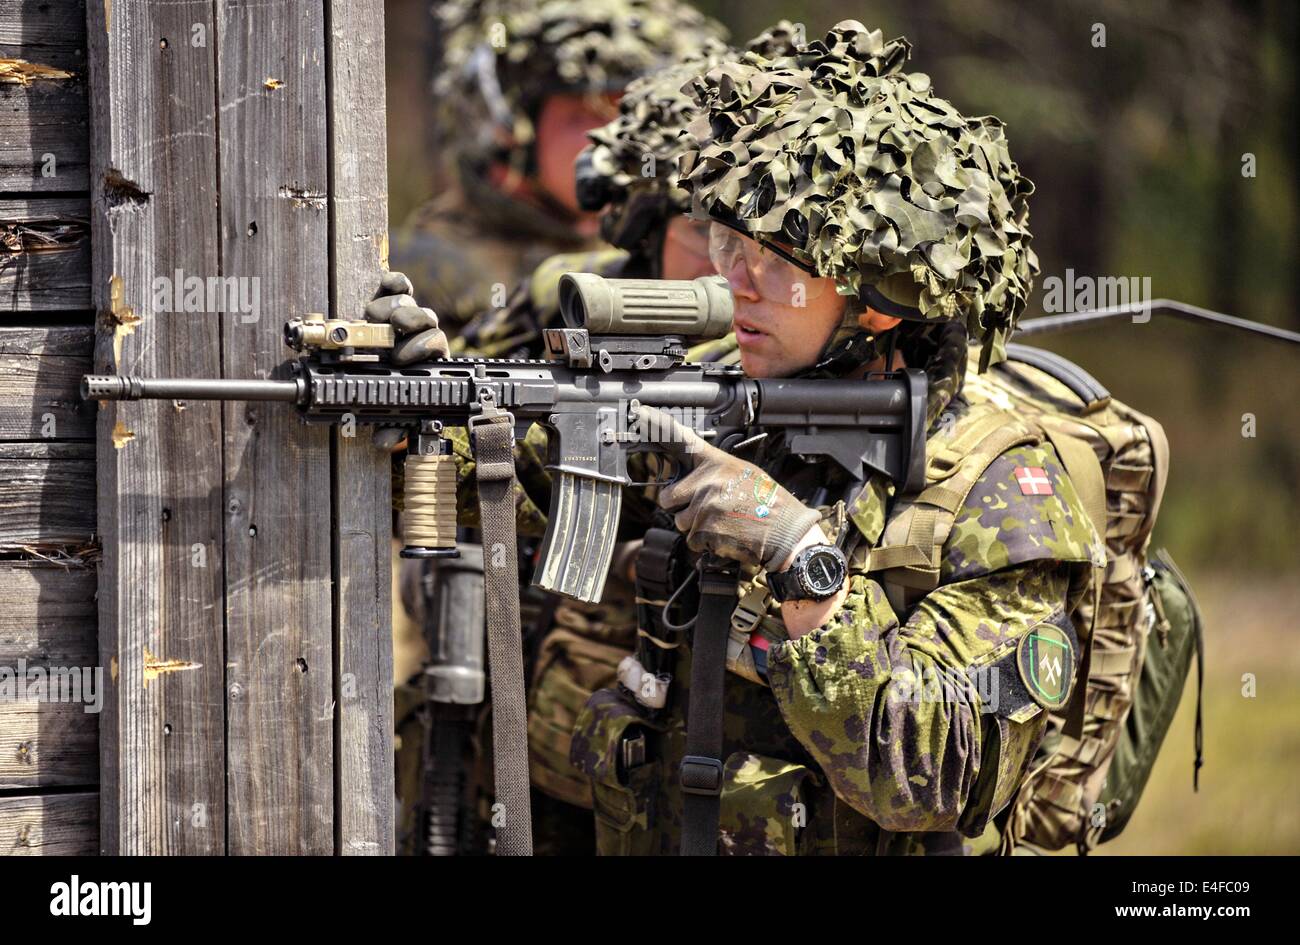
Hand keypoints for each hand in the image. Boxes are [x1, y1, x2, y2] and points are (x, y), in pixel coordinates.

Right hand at [367, 271, 447, 449]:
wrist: (379, 371)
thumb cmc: (391, 394)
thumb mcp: (395, 410)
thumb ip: (394, 426)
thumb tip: (384, 441)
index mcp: (428, 360)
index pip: (436, 345)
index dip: (421, 348)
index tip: (400, 359)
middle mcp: (421, 334)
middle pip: (426, 318)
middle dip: (410, 323)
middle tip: (390, 329)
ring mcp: (407, 315)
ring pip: (410, 301)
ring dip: (394, 305)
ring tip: (372, 314)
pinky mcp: (391, 297)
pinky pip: (398, 283)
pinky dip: (394, 282)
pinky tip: (385, 285)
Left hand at [639, 405, 821, 569]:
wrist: (787, 530)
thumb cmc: (768, 502)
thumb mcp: (742, 472)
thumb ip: (713, 472)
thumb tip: (690, 478)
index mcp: (715, 462)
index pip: (680, 439)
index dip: (657, 424)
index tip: (639, 412)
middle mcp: (706, 481)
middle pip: (668, 497)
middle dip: (682, 506)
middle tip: (709, 508)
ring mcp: (704, 506)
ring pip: (680, 522)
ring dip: (696, 527)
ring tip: (724, 522)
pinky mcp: (706, 531)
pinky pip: (692, 540)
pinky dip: (706, 542)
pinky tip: (727, 534)